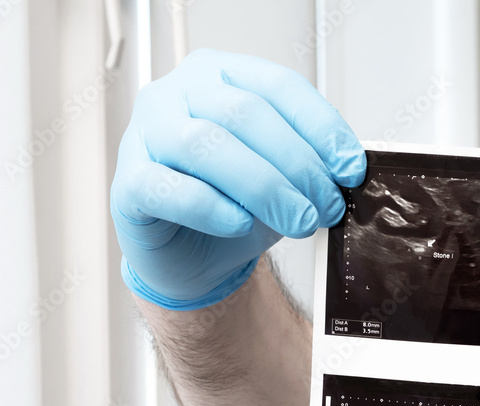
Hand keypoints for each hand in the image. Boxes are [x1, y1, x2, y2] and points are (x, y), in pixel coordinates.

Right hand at [110, 48, 365, 309]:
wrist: (194, 256)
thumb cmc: (235, 204)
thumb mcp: (283, 176)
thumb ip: (308, 163)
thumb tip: (348, 169)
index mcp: (221, 76)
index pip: (278, 86)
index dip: (321, 128)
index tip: (351, 168)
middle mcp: (178, 95)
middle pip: (244, 114)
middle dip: (297, 164)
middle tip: (326, 205)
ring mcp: (146, 135)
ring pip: (205, 145)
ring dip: (264, 187)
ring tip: (299, 220)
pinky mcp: (128, 184)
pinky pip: (166, 188)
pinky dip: (210, 206)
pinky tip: (239, 223)